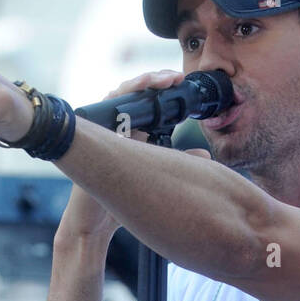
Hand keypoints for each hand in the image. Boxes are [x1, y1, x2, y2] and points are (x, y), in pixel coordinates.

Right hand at [58, 70, 212, 242]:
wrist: (95, 222)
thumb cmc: (120, 204)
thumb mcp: (157, 176)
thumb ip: (178, 162)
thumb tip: (206, 154)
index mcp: (132, 133)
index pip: (148, 103)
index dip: (164, 91)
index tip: (183, 86)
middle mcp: (117, 127)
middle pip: (136, 93)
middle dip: (157, 81)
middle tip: (176, 78)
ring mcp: (104, 127)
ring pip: (122, 92)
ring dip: (143, 82)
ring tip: (164, 79)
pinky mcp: (93, 131)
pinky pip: (108, 102)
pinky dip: (125, 92)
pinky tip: (140, 86)